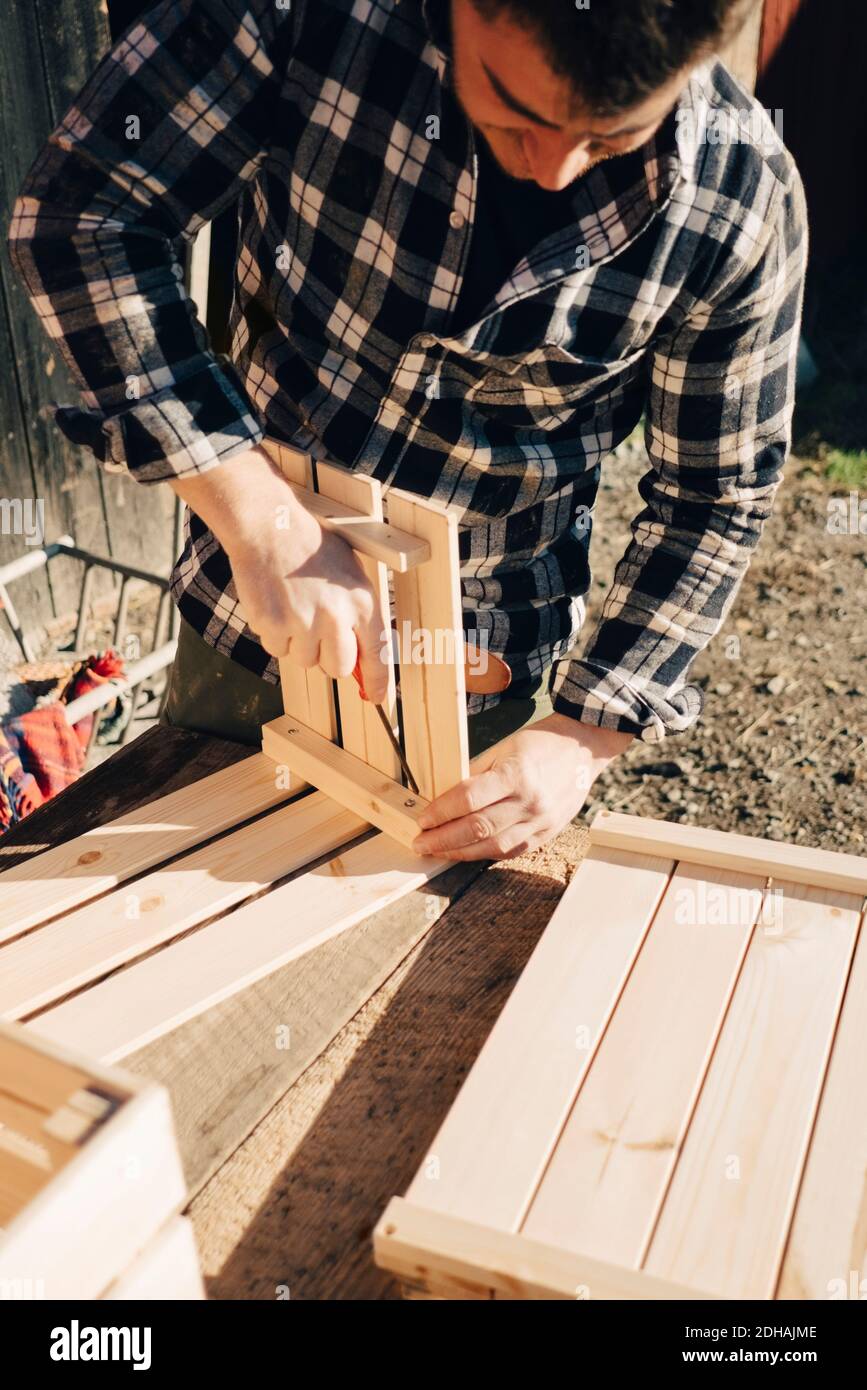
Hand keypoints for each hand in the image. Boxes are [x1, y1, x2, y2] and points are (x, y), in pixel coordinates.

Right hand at [169, 447, 388, 700]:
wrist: (271, 528)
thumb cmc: (313, 548)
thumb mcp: (352, 574)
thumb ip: (358, 616)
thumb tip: (358, 661)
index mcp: (363, 602)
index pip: (377, 655)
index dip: (377, 683)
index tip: (376, 699)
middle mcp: (335, 617)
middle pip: (337, 668)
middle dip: (328, 658)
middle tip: (318, 634)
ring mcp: (302, 624)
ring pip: (304, 661)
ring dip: (298, 644)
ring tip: (295, 607)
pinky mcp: (272, 626)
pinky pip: (276, 650)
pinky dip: (275, 636)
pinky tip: (277, 605)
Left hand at [412, 714, 632, 860]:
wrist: (583, 749)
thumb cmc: (541, 745)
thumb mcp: (503, 749)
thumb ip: (475, 774)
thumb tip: (443, 797)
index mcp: (516, 774)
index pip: (469, 799)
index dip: (441, 812)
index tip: (423, 819)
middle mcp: (530, 801)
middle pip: (478, 828)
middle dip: (444, 839)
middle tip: (421, 843)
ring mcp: (541, 821)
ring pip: (493, 846)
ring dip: (461, 852)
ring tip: (439, 851)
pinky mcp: (547, 834)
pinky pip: (512, 851)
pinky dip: (486, 854)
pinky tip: (467, 852)